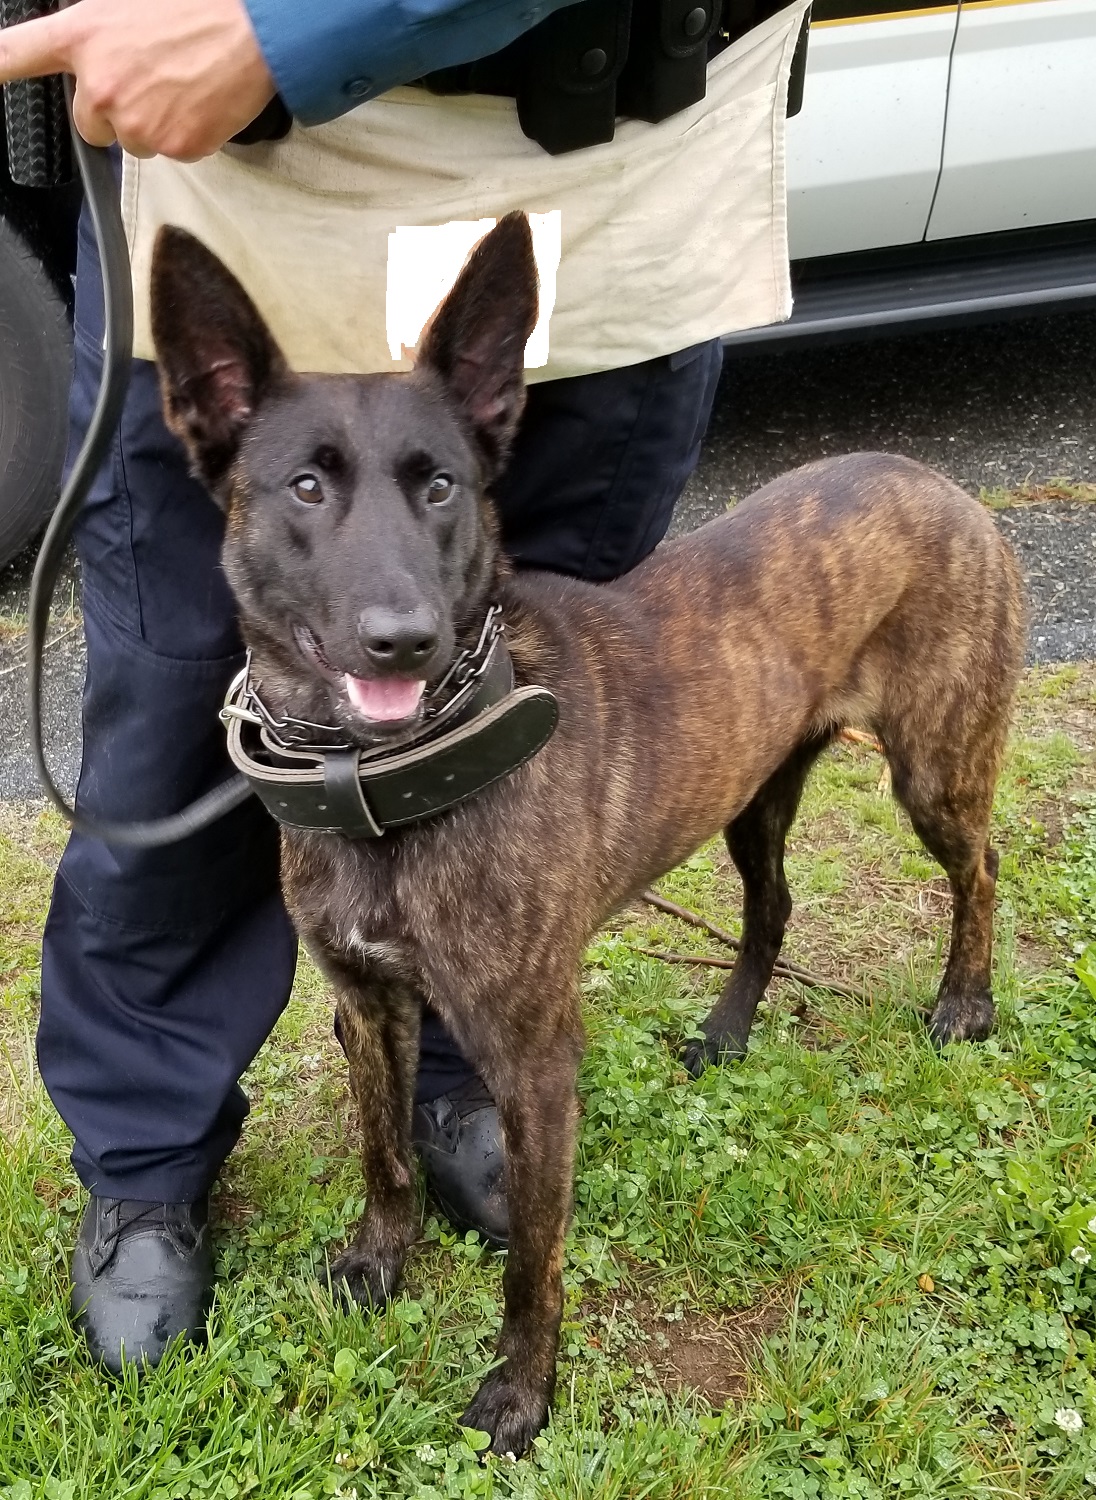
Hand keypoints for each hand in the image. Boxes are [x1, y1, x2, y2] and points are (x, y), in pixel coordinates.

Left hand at [0, 0, 275, 160]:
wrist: (254, 32)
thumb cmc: (198, 7)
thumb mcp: (129, 5)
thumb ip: (99, 35)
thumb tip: (95, 53)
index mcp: (84, 37)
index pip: (15, 54)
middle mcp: (101, 84)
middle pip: (90, 124)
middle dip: (115, 111)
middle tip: (150, 82)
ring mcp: (138, 121)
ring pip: (135, 141)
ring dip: (153, 124)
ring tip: (183, 87)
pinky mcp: (174, 146)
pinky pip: (173, 151)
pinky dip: (187, 134)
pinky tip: (202, 102)